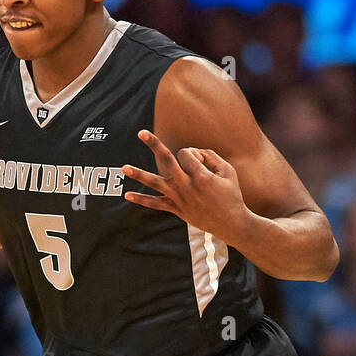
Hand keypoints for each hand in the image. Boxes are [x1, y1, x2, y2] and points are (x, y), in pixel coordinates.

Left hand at [122, 130, 245, 242]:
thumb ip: (211, 157)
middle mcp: (186, 186)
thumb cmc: (231, 195)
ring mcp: (179, 199)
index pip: (186, 154)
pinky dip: (142, 200)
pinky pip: (155, 204)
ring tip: (124, 168)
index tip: (201, 162)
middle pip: (166, 160)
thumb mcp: (228, 171)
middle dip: (154, 144)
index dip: (192, 154)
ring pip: (155, 183)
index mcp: (201, 176)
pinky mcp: (175, 209)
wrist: (230, 224)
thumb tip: (192, 152)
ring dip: (139, 174)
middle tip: (141, 132)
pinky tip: (128, 195)